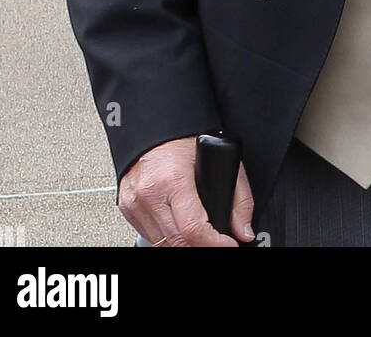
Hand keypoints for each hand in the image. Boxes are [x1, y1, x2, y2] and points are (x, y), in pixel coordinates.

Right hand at [117, 135, 254, 247]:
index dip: (214, 244)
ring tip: (197, 231)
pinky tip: (176, 222)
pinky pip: (148, 235)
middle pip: (177, 242)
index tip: (228, 245)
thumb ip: (239, 198)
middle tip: (214, 241)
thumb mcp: (221, 158)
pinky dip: (165, 235)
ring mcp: (134, 202)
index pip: (193, 230)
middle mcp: (150, 193)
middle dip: (200, 246)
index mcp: (173, 180)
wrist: (155, 125)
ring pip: (162, 244)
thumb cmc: (185, 137)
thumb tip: (244, 231)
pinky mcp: (126, 206)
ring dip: (182, 242)